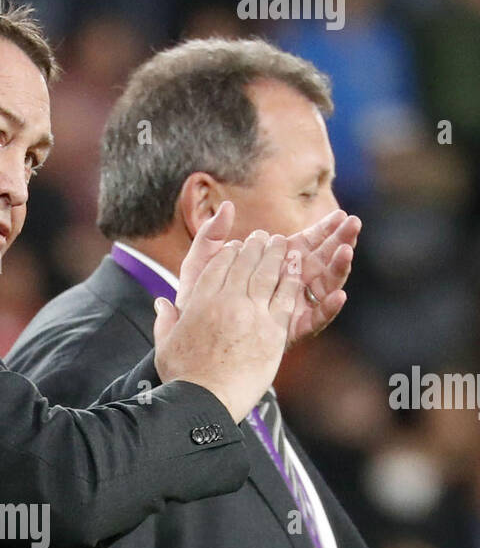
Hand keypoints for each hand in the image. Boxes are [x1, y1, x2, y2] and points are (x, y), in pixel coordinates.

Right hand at [153, 229, 299, 423]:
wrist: (206, 402)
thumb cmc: (183, 378)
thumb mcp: (165, 345)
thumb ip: (165, 320)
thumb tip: (161, 303)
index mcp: (200, 302)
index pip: (218, 264)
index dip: (229, 251)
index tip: (236, 245)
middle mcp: (227, 301)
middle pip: (245, 262)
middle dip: (255, 245)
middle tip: (264, 236)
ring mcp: (252, 314)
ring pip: (268, 273)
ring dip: (276, 254)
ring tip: (283, 242)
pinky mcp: (273, 331)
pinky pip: (286, 296)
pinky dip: (292, 277)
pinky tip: (297, 264)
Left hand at [176, 205, 359, 344]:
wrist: (193, 341)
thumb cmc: (198, 301)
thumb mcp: (202, 266)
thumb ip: (212, 237)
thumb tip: (226, 206)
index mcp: (276, 265)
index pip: (307, 243)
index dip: (325, 228)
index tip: (341, 214)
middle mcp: (289, 285)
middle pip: (323, 260)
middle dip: (340, 241)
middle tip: (353, 224)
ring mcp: (293, 307)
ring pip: (324, 286)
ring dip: (339, 267)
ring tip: (346, 251)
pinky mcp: (292, 330)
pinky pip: (315, 319)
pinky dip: (328, 308)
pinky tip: (339, 296)